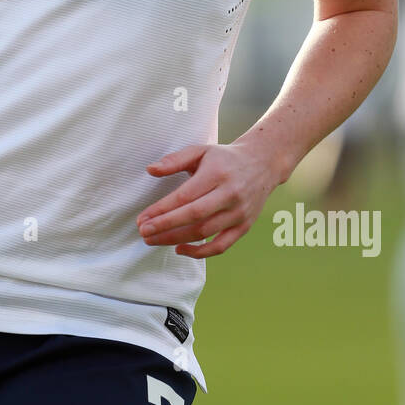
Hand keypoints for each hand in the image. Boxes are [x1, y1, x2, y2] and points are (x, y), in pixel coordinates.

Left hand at [136, 140, 280, 258]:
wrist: (263, 164)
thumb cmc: (224, 158)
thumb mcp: (200, 151)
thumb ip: (175, 160)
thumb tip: (150, 170)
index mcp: (217, 174)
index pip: (184, 197)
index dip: (161, 210)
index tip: (142, 218)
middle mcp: (230, 194)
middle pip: (193, 217)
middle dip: (165, 227)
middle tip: (143, 232)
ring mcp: (239, 213)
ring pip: (204, 232)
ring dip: (176, 240)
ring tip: (153, 240)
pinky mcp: (244, 226)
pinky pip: (221, 246)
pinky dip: (200, 253)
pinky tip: (180, 249)